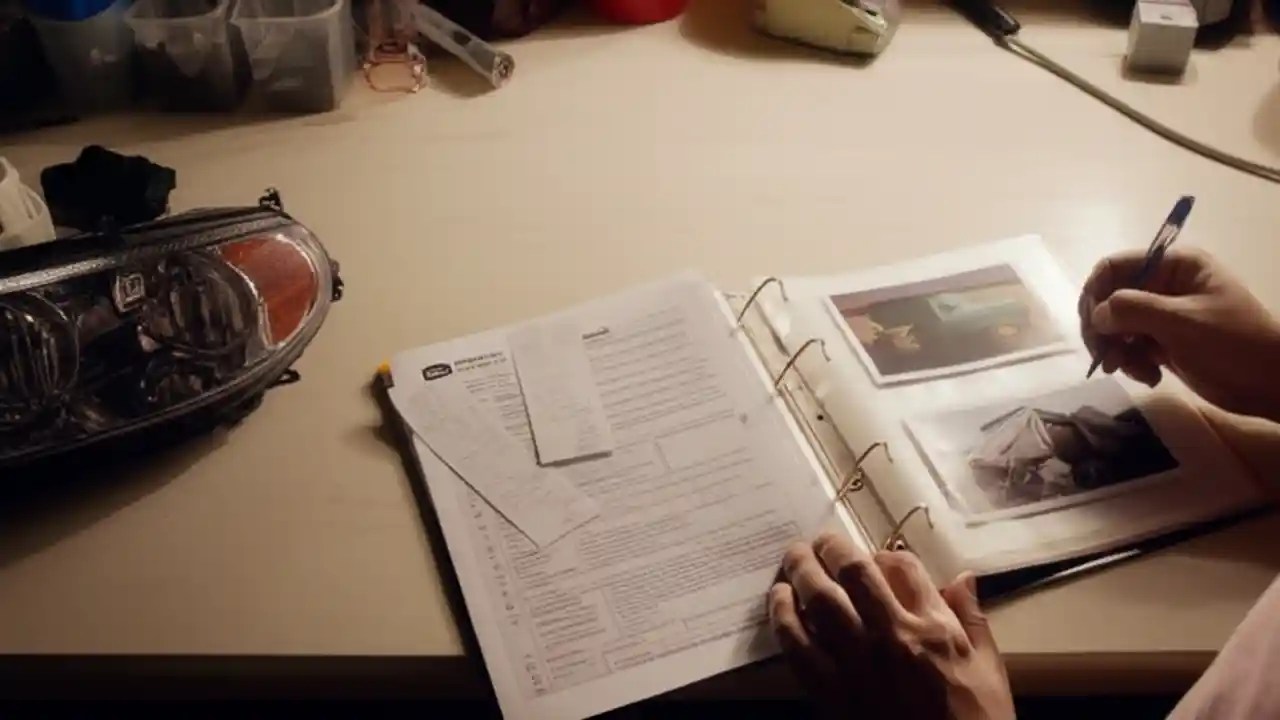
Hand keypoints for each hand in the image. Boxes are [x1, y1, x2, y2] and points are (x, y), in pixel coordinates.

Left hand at [768, 533, 1013, 719]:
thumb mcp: (989, 669)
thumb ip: (971, 618)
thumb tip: (963, 578)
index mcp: (933, 629)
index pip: (902, 567)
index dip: (885, 553)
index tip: (876, 557)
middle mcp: (892, 638)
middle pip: (852, 572)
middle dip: (832, 548)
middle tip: (820, 542)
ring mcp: (857, 665)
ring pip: (819, 601)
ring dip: (801, 572)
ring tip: (794, 557)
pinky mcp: (830, 693)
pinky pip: (796, 645)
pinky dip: (783, 617)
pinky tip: (779, 601)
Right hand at [1080, 249, 1279, 421]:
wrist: (1269, 383)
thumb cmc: (1233, 344)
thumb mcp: (1182, 322)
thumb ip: (1133, 310)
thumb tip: (1096, 315)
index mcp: (1174, 266)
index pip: (1115, 268)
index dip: (1097, 294)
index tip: (1094, 326)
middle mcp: (1165, 286)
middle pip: (1110, 299)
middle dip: (1104, 329)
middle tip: (1105, 357)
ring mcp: (1163, 315)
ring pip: (1116, 327)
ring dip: (1117, 351)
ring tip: (1133, 371)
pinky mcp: (1164, 342)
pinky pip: (1130, 347)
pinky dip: (1132, 363)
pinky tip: (1149, 377)